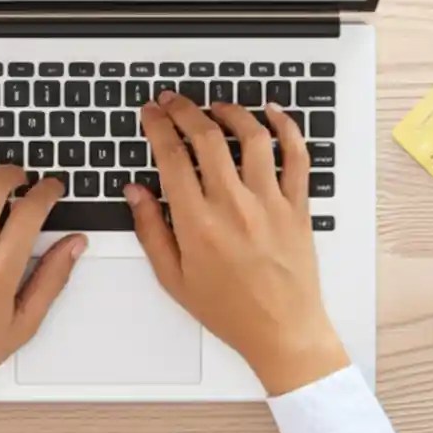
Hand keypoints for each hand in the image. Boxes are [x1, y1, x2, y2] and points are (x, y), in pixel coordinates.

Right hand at [125, 91, 348, 395]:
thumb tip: (136, 191)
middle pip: (207, 137)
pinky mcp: (297, 206)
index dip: (157, 126)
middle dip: (184, 110)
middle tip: (172, 101)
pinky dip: (286, 128)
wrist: (282, 331)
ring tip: (215, 106)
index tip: (151, 113)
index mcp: (197, 224)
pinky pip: (296, 156)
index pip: (172, 157)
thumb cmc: (228, 310)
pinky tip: (272, 113)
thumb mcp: (173, 278)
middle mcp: (234, 206)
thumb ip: (151, 230)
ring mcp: (269, 203)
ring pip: (251, 137)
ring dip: (230, 112)